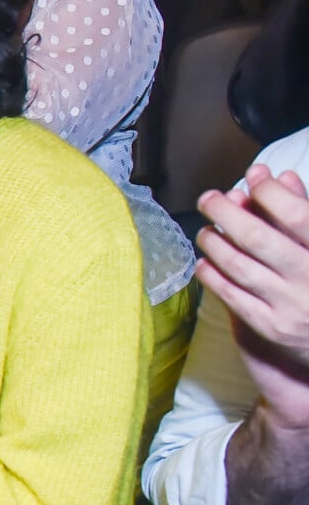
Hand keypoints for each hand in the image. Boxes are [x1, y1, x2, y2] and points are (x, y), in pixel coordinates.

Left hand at [197, 166, 308, 425]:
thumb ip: (304, 213)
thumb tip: (278, 175)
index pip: (299, 216)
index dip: (271, 193)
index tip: (253, 179)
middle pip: (259, 238)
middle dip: (227, 212)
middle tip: (209, 198)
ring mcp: (291, 306)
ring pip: (239, 265)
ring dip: (214, 242)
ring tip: (205, 230)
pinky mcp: (270, 329)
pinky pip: (231, 295)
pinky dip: (213, 274)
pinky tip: (204, 262)